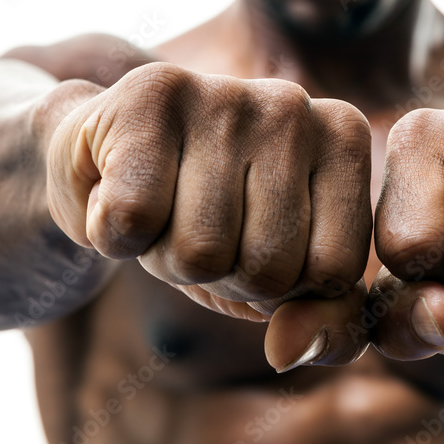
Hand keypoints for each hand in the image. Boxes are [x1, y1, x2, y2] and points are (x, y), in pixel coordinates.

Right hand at [45, 62, 373, 369]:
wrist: (99, 161)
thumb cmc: (205, 219)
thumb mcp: (280, 277)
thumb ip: (326, 323)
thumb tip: (288, 352)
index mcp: (344, 138)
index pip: (333, 273)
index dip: (278, 287)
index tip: (253, 242)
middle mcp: (295, 104)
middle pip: (268, 268)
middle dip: (220, 274)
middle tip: (195, 225)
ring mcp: (226, 92)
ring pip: (201, 251)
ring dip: (165, 257)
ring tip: (162, 208)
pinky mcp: (152, 91)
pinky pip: (135, 221)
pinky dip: (115, 233)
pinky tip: (118, 190)